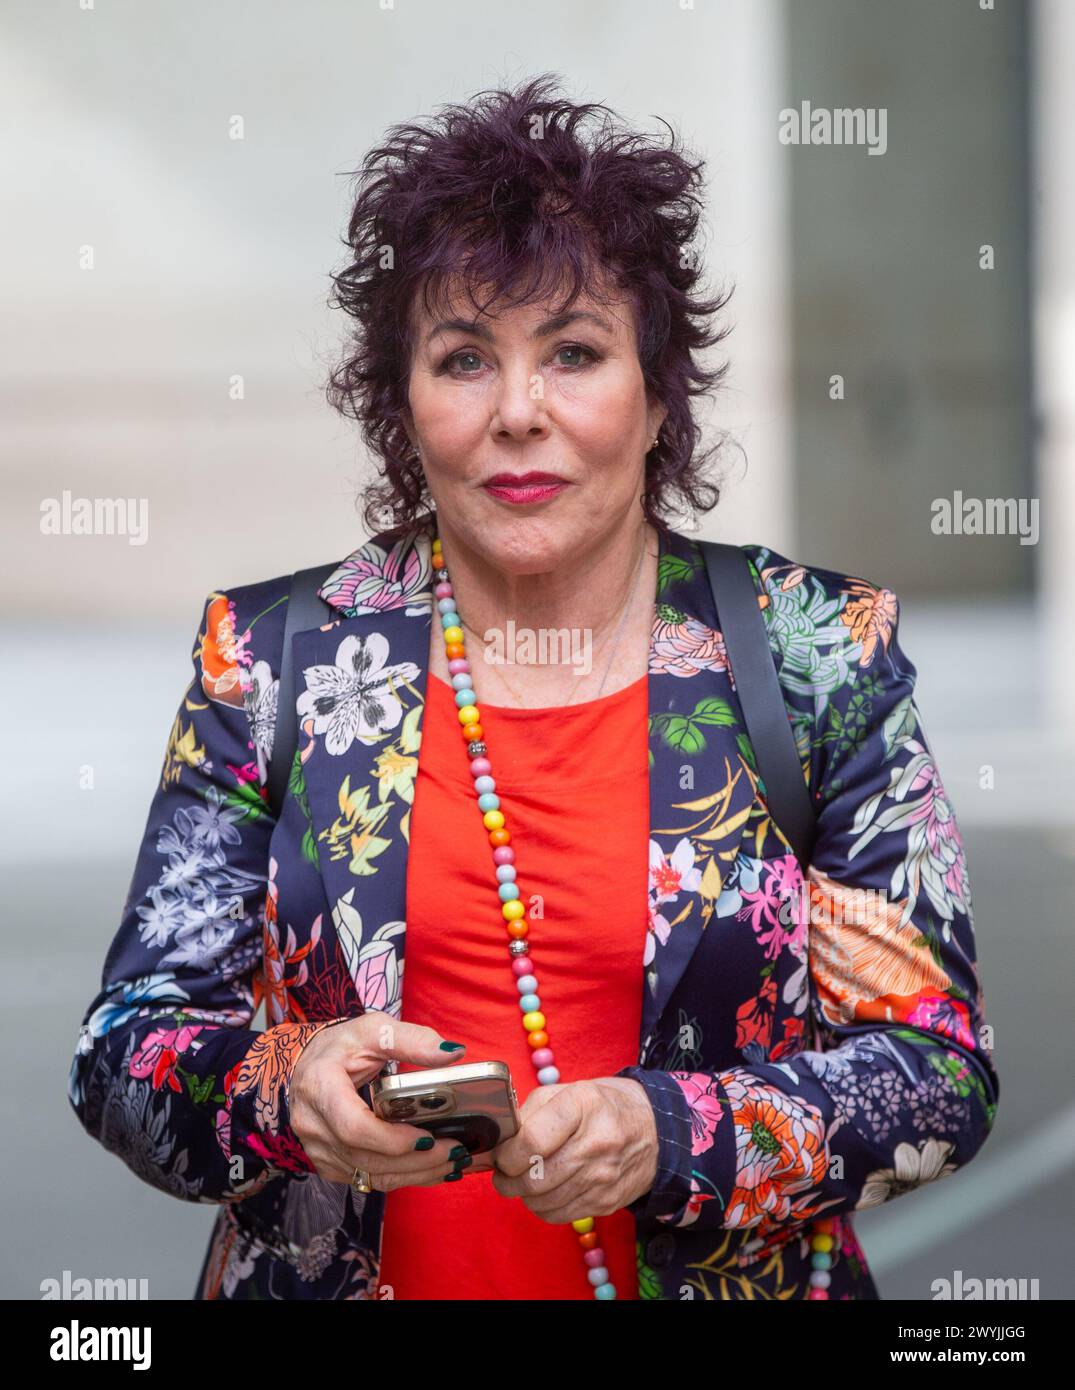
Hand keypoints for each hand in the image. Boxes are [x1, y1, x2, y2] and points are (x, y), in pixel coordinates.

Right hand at [288, 1012, 468, 1190]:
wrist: (305, 1066)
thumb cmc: (340, 1047)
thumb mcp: (374, 1031)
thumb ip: (413, 1040)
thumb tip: (453, 1052)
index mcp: (320, 1087)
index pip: (354, 1127)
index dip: (391, 1139)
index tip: (427, 1137)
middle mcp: (313, 1124)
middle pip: (367, 1158)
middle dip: (416, 1161)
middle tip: (456, 1151)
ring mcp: (318, 1149)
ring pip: (370, 1175)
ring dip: (416, 1174)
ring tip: (452, 1162)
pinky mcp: (328, 1163)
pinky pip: (367, 1179)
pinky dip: (402, 1177)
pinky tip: (430, 1168)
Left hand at [490, 1077, 657, 1222]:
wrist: (653, 1131)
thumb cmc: (602, 1107)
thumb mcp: (569, 1090)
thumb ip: (531, 1111)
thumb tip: (502, 1141)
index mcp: (582, 1105)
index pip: (532, 1141)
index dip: (506, 1154)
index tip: (501, 1155)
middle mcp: (596, 1143)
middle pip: (534, 1178)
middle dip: (507, 1180)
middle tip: (502, 1173)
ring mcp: (603, 1177)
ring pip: (543, 1202)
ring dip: (523, 1195)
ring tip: (521, 1181)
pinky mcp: (606, 1202)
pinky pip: (559, 1215)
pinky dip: (542, 1207)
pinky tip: (543, 1192)